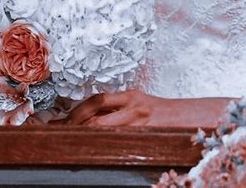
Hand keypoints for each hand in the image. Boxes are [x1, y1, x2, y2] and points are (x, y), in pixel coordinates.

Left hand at [62, 90, 231, 127]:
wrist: (190, 120)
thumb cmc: (165, 115)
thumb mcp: (143, 103)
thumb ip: (121, 108)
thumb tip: (92, 118)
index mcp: (132, 96)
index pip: (97, 101)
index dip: (76, 110)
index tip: (58, 119)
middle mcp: (133, 106)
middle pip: (95, 114)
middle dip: (72, 123)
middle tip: (55, 132)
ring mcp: (138, 121)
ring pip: (102, 128)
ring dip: (82, 134)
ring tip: (65, 141)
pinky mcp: (143, 134)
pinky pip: (116, 140)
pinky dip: (100, 144)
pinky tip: (88, 150)